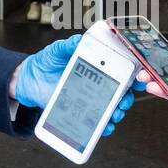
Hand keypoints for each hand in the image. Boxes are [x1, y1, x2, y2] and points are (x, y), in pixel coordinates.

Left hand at [11, 36, 143, 134]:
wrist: (29, 79)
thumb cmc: (46, 62)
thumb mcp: (57, 50)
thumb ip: (68, 45)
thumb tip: (80, 40)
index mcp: (96, 66)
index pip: (120, 70)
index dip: (132, 75)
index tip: (138, 78)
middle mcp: (97, 83)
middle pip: (120, 92)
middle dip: (126, 98)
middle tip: (123, 100)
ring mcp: (90, 99)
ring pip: (111, 108)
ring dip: (117, 112)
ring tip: (114, 114)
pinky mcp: (81, 112)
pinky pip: (96, 123)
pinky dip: (103, 127)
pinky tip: (104, 127)